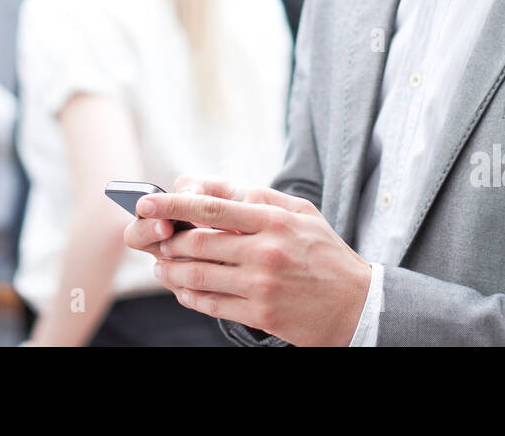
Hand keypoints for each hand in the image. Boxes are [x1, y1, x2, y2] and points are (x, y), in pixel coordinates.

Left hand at [124, 176, 371, 346]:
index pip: (212, 208)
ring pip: (199, 276)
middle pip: (198, 243)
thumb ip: (259, 198)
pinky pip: (212, 305)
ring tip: (161, 268)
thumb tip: (217, 190)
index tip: (147, 202)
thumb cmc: (325, 254)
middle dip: (168, 242)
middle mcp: (265, 251)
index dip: (173, 204)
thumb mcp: (301, 213)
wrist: (357, 305)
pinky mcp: (261, 314)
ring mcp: (262, 285)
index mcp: (274, 220)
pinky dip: (190, 298)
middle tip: (155, 240)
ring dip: (171, 272)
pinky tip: (182, 291)